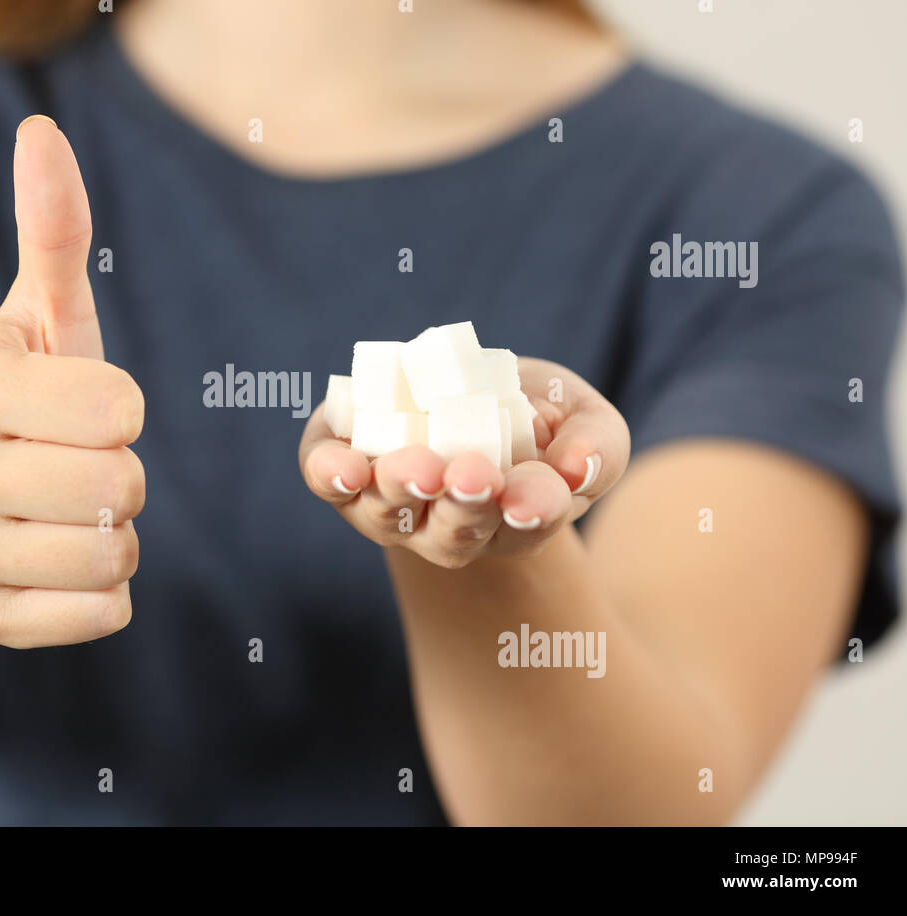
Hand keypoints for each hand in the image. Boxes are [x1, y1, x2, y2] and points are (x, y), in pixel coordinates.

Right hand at [0, 116, 144, 646]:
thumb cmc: (6, 410)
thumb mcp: (32, 323)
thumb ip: (52, 233)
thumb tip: (43, 128)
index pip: (122, 409)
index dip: (119, 411)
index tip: (78, 412)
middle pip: (125, 487)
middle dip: (122, 478)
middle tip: (74, 470)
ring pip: (118, 556)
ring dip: (116, 537)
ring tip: (65, 517)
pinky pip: (105, 615)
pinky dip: (103, 594)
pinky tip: (57, 566)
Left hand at [298, 359, 629, 567]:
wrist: (458, 394)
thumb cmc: (533, 417)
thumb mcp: (583, 420)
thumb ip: (597, 447)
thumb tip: (580, 468)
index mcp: (516, 518)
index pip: (529, 520)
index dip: (531, 510)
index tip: (527, 501)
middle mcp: (448, 528)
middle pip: (454, 532)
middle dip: (461, 504)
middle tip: (469, 477)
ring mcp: (390, 507)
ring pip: (390, 514)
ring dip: (400, 490)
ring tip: (412, 467)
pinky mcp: (342, 473)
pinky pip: (328, 482)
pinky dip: (329, 474)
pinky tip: (339, 466)